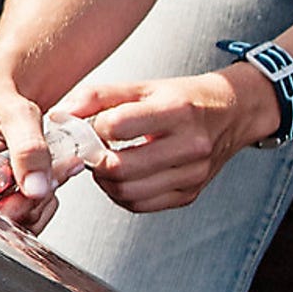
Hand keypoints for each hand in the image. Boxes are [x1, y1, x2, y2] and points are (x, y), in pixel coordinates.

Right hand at [0, 76, 62, 231]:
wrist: (6, 103)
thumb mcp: (17, 115)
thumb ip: (28, 149)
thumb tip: (35, 188)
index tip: (13, 198)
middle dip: (23, 204)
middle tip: (39, 176)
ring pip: (9, 228)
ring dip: (38, 204)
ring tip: (45, 172)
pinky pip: (24, 223)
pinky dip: (43, 205)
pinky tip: (43, 182)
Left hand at [64, 70, 272, 213]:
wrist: (232, 113)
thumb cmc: (184, 98)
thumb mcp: (142, 86)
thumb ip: (97, 97)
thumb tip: (60, 115)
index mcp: (177, 110)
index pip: (117, 126)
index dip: (93, 128)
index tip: (89, 127)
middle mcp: (190, 145)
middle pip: (120, 166)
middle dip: (94, 160)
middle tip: (91, 150)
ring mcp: (193, 174)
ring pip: (127, 192)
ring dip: (105, 180)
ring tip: (106, 162)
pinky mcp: (190, 194)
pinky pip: (141, 205)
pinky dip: (121, 194)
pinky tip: (122, 177)